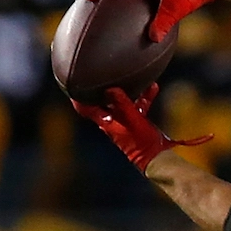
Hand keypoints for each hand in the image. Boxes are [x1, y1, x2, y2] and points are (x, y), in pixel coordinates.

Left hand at [72, 86, 206, 172]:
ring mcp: (125, 121)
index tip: (73, 81)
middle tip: (104, 73)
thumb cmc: (141, 143)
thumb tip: (112, 89)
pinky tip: (153, 88)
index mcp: (105, 121)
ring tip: (135, 78)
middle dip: (105, 87)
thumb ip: (123, 104)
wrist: (157, 157)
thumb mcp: (132, 120)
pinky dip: (144, 97)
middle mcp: (112, 120)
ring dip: (129, 90)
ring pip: (123, 101)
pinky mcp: (137, 122)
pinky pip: (138, 105)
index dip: (77, 96)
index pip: (84, 108)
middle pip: (102, 100)